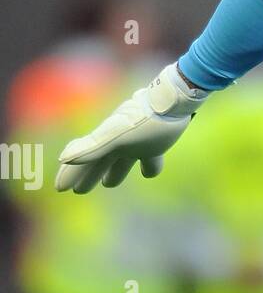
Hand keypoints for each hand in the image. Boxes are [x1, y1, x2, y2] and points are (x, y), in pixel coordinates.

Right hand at [55, 63, 206, 193]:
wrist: (173, 101)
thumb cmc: (144, 120)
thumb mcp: (116, 136)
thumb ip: (91, 148)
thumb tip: (63, 158)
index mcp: (107, 141)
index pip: (83, 161)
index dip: (71, 174)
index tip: (60, 188)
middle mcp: (119, 140)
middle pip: (100, 162)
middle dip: (89, 176)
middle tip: (80, 191)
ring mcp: (138, 140)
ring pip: (121, 161)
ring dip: (113, 172)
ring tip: (108, 184)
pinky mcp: (157, 141)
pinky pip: (149, 158)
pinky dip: (147, 167)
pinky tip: (147, 172)